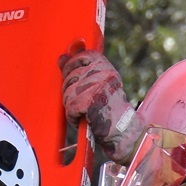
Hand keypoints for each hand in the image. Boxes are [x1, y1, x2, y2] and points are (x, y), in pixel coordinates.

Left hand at [59, 49, 136, 164]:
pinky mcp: (86, 102)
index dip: (73, 67)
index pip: (80, 57)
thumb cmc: (110, 106)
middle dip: (71, 91)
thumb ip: (79, 68)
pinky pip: (69, 108)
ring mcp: (93, 87)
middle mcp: (100, 73)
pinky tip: (84, 119)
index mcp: (104, 65)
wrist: (123, 129)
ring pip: (67, 93)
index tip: (75, 78)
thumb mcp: (99, 81)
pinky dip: (73, 117)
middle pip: (70, 77)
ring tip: (86, 111)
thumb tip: (61, 58)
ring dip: (72, 106)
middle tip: (85, 102)